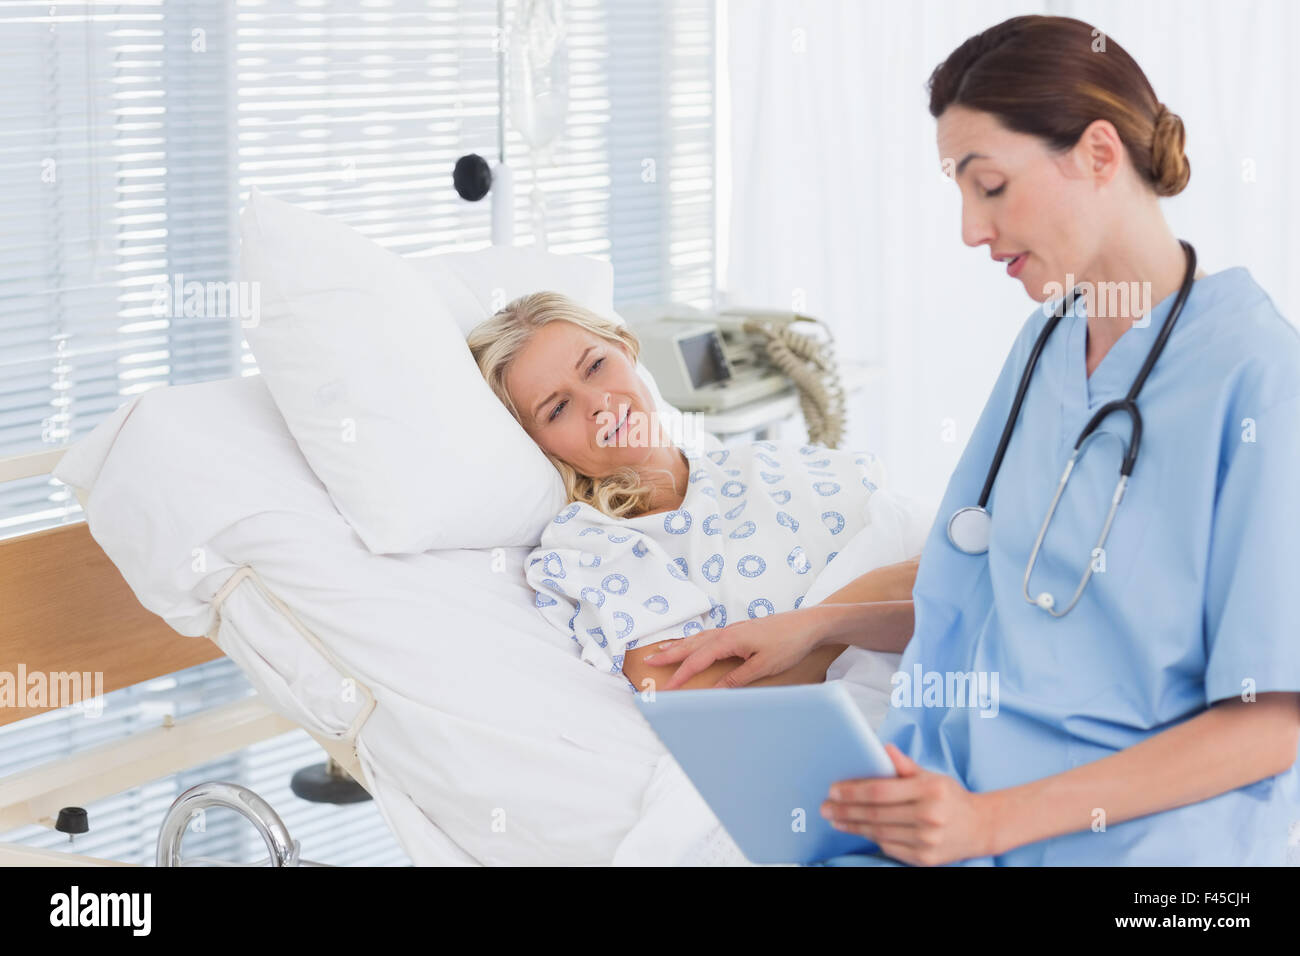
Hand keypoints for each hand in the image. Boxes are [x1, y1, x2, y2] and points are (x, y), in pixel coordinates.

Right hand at [642, 606, 828, 688]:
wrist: (810, 624)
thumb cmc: (789, 643)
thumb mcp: (762, 666)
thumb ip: (736, 678)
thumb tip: (713, 691)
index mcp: (729, 640)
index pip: (697, 660)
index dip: (680, 676)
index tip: (665, 689)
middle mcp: (727, 632)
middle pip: (691, 645)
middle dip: (669, 654)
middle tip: (648, 660)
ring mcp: (734, 630)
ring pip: (699, 638)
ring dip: (679, 645)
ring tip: (662, 649)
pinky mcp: (741, 631)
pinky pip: (710, 636)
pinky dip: (695, 642)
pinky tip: (694, 645)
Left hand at [820, 743, 997, 865]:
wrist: (981, 827)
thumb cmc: (950, 797)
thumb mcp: (931, 775)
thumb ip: (905, 765)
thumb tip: (883, 749)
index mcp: (929, 790)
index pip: (881, 791)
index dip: (853, 791)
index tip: (833, 790)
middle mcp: (929, 816)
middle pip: (876, 814)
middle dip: (845, 810)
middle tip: (825, 807)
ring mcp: (927, 840)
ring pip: (880, 833)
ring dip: (853, 826)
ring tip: (836, 819)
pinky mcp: (925, 858)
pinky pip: (890, 847)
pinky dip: (872, 838)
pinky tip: (858, 829)